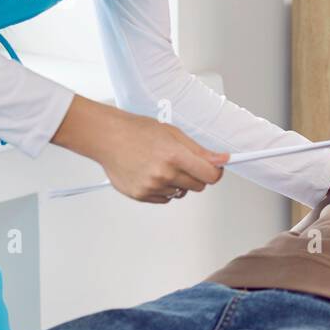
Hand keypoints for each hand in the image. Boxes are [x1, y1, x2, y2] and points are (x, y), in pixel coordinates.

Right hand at [52, 95, 228, 202]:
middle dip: (196, 175)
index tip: (216, 169)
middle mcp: (163, 174)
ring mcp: (151, 187)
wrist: (107, 137)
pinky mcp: (141, 195)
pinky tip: (152, 173)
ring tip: (162, 165)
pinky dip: (164, 189)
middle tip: (184, 162)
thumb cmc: (137, 131)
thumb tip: (221, 160)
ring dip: (178, 182)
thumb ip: (200, 151)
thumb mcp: (173, 133)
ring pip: (181, 193)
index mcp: (174, 156)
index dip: (216, 172)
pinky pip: (165, 198)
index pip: (210, 175)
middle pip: (198, 186)